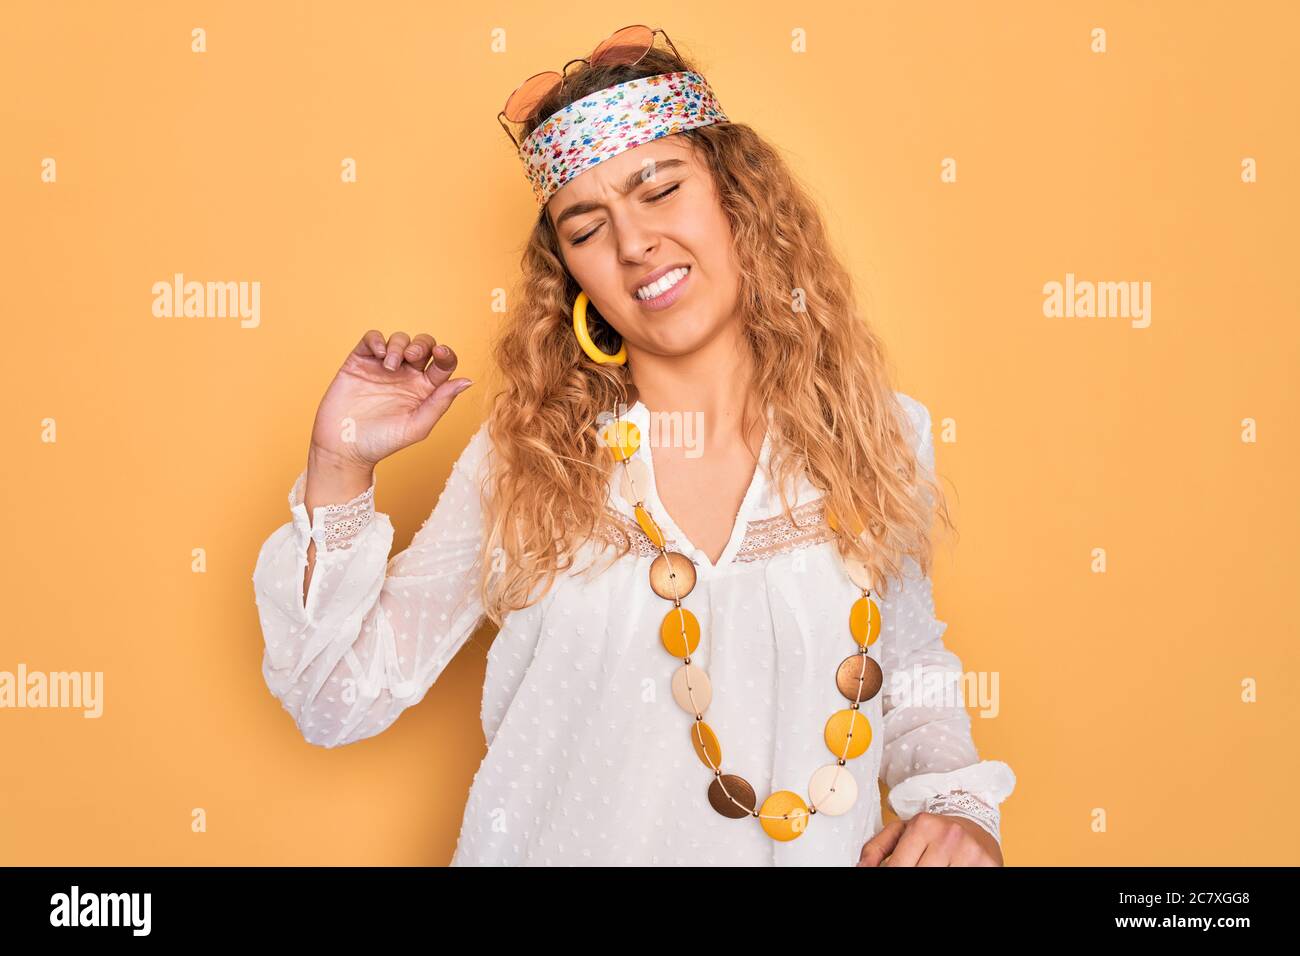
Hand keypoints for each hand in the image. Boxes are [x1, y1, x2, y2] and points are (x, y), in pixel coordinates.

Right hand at [309, 330, 472, 470]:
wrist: (344, 447)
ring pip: (399, 339)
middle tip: (411, 357)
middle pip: (423, 345)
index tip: (441, 353)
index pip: (443, 363)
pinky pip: (371, 339)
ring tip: (389, 364)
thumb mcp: (417, 426)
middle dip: (421, 344)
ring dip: (399, 345)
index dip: (446, 354)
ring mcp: (382, 367)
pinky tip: (378, 354)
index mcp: (425, 389)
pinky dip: (377, 340)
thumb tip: (467, 381)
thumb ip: (440, 402)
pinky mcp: (360, 362)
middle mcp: (406, 375)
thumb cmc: (382, 442)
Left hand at [856, 813, 1002, 866]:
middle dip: (912, 878)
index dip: (890, 876)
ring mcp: (970, 851)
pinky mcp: (988, 864)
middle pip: (918, 875)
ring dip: (933, 879)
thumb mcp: (903, 831)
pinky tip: (947, 871)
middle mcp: (948, 835)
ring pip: (939, 880)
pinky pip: (962, 881)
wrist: (975, 824)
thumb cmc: (935, 831)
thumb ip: (877, 848)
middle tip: (915, 869)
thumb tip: (862, 868)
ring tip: (932, 869)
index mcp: (923, 824)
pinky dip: (952, 879)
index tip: (890, 876)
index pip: (897, 867)